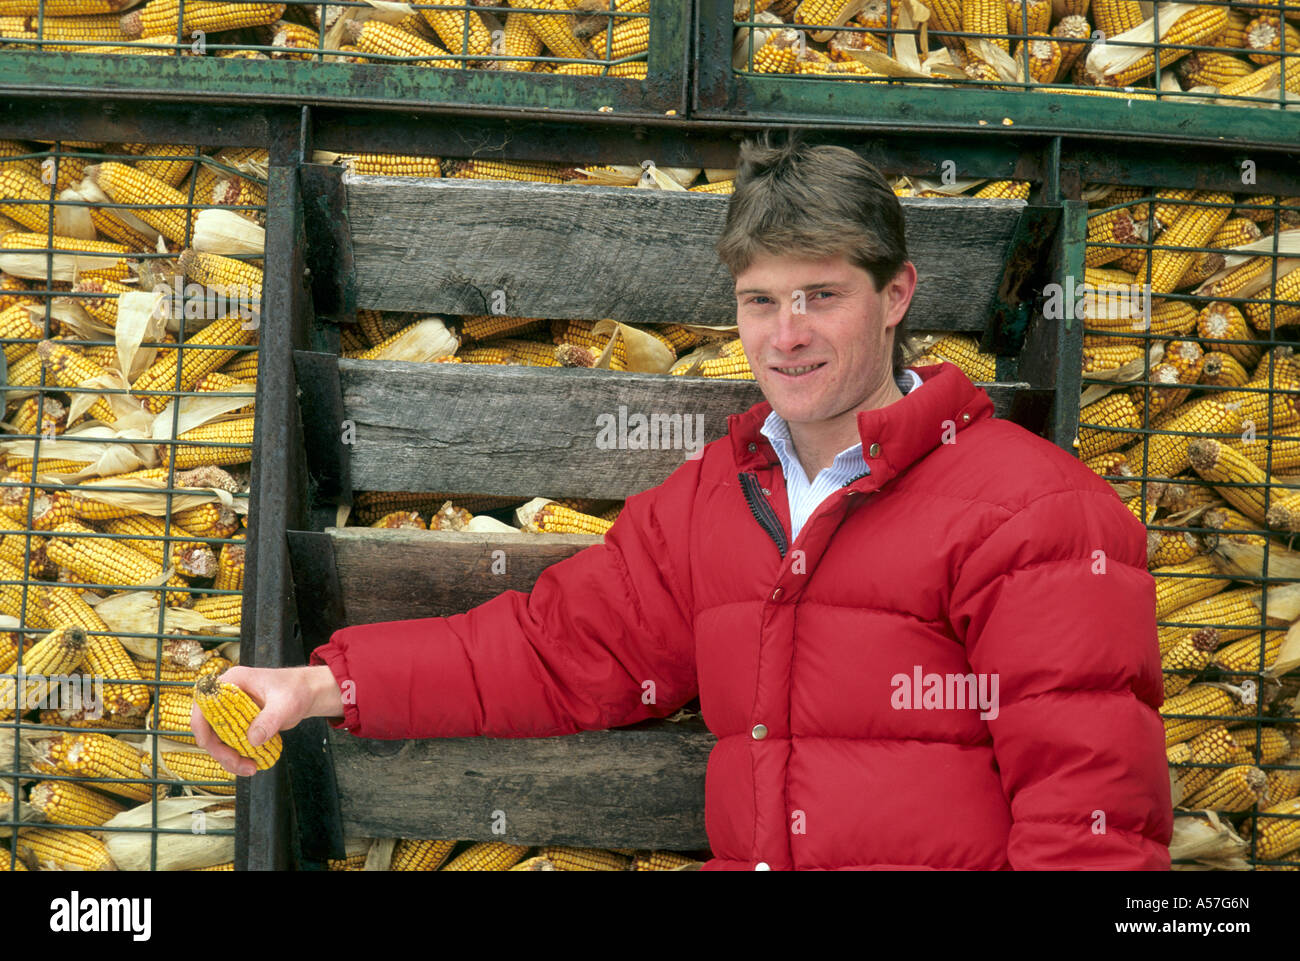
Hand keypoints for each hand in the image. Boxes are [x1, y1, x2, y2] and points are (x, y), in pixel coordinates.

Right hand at [191, 664, 344, 775]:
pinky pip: (232, 744)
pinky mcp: (240, 725)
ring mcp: (232, 712)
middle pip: (209, 727)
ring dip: (230, 758)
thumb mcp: (286, 703)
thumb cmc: (297, 690)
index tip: (209, 746)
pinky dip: (239, 756)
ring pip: (219, 740)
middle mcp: (227, 696)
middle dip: (221, 750)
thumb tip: (253, 740)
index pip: (204, 704)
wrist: (308, 694)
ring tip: (251, 769)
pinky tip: (254, 764)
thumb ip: (270, 719)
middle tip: (240, 765)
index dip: (201, 726)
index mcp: (232, 682)